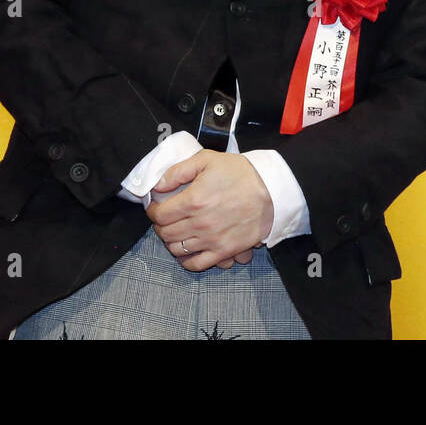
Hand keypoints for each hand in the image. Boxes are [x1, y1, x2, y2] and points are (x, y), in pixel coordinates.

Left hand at [145, 150, 272, 271]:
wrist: (272, 191)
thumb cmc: (241, 174)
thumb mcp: (208, 160)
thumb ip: (178, 171)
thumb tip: (157, 185)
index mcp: (193, 201)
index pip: (159, 214)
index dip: (152, 210)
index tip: (155, 206)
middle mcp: (199, 224)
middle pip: (165, 233)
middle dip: (160, 225)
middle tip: (166, 218)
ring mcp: (211, 240)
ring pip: (177, 249)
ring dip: (172, 241)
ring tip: (177, 231)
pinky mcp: (224, 251)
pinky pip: (196, 264)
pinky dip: (186, 260)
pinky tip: (187, 250)